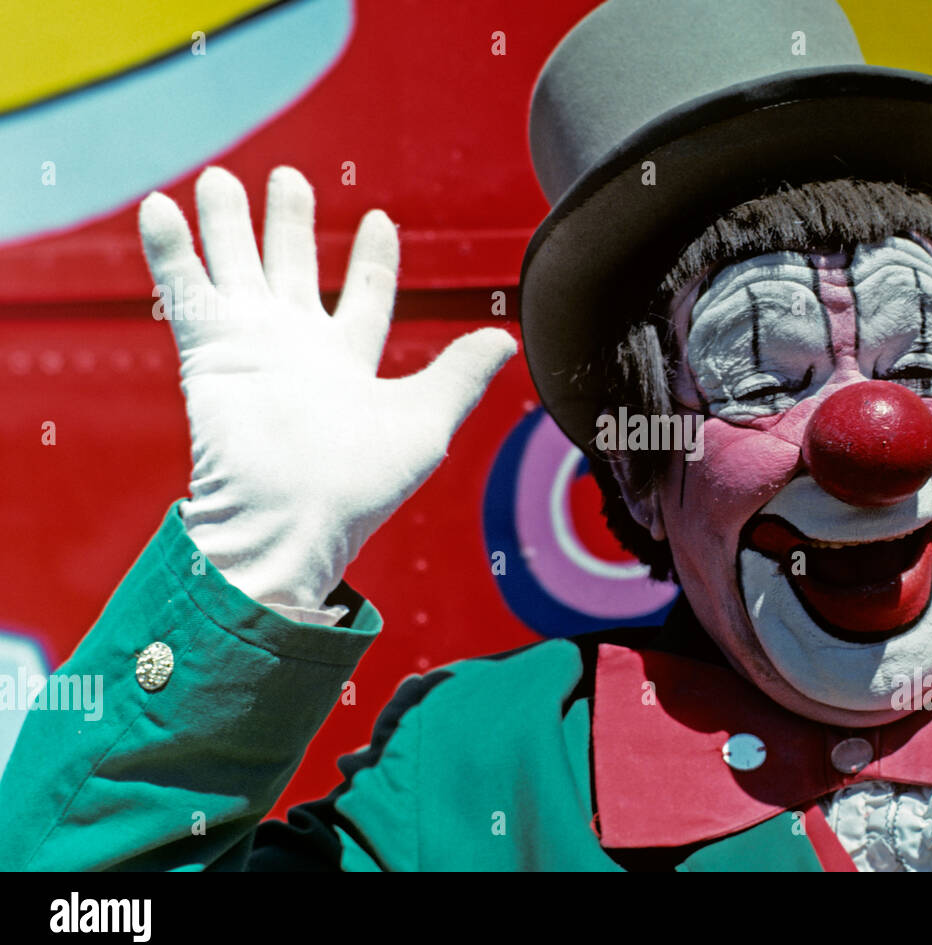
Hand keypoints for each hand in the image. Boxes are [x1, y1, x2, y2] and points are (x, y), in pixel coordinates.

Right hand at [139, 166, 515, 610]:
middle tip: (288, 176)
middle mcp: (298, 347)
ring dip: (227, 222)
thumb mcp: (426, 421)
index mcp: (350, 362)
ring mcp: (251, 345)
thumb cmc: (361, 484)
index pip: (363, 296)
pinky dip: (171, 248)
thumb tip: (510, 339)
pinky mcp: (209, 350)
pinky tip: (159, 205)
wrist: (291, 517)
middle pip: (292, 267)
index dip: (372, 259)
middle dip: (290, 222)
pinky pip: (185, 289)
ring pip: (236, 266)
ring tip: (221, 176)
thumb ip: (461, 374)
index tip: (381, 219)